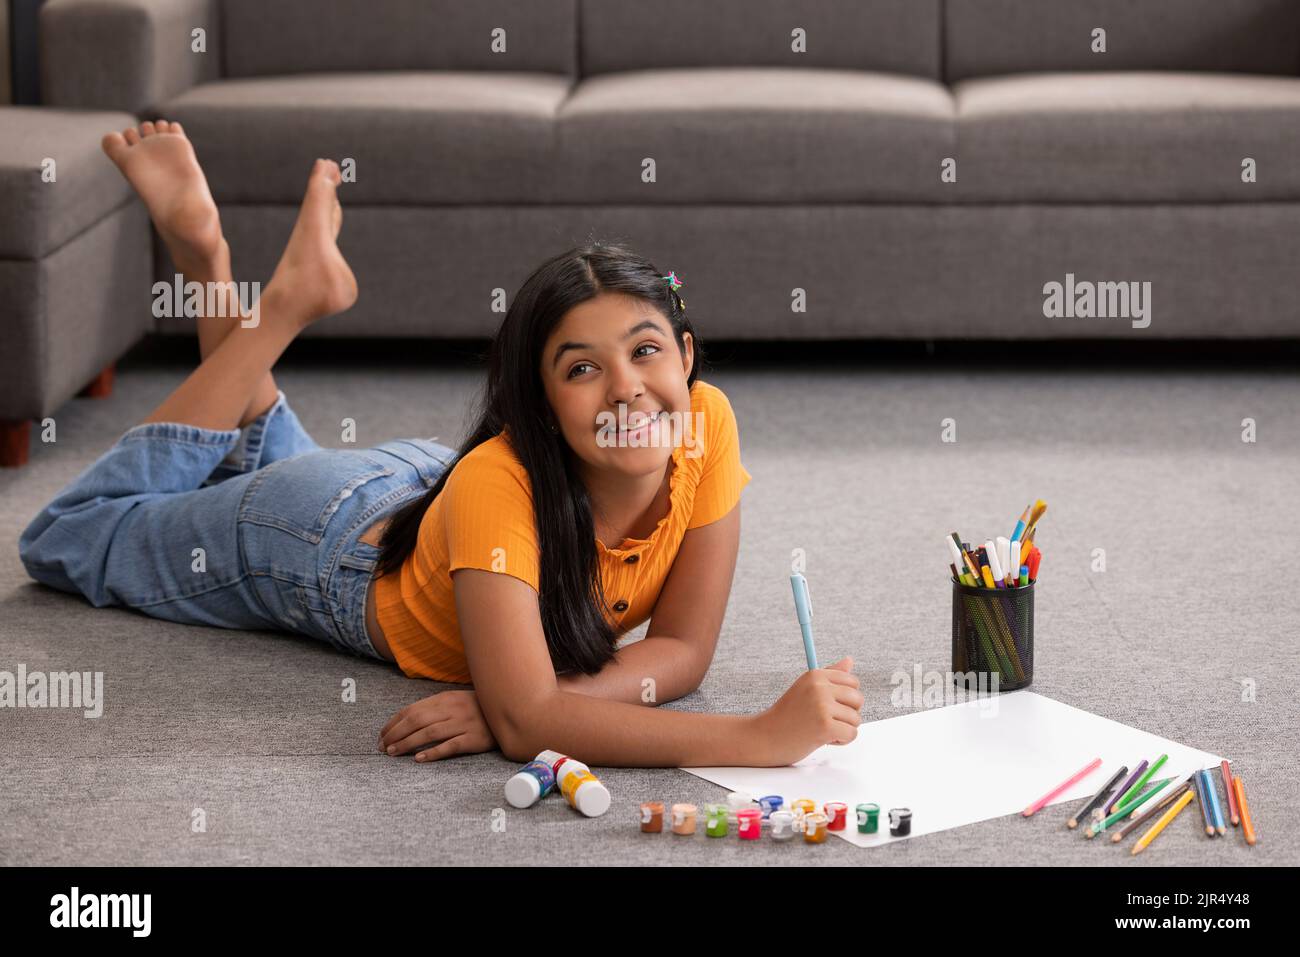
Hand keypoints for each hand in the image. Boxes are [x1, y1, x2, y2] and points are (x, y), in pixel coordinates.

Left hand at [378, 690, 496, 761]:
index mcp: (445, 698)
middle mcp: (452, 710)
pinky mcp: (474, 739)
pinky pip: (450, 746)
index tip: (382, 735)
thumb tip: (406, 720)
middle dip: (396, 734)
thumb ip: (434, 707)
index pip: (412, 710)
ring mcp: (463, 724)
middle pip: (417, 721)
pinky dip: (433, 752)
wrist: (507, 712)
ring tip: (393, 752)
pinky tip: (419, 759)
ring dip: (408, 743)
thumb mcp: (454, 701)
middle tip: (383, 747)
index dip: (394, 723)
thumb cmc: (476, 709)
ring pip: (429, 733)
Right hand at [753, 657, 862, 765]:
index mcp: (815, 675)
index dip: (845, 698)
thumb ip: (830, 675)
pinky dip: (841, 740)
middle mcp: (819, 687)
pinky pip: (852, 734)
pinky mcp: (825, 726)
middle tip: (827, 720)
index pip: (852, 681)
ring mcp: (822, 706)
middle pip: (858, 699)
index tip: (829, 706)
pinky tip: (825, 740)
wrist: (766, 737)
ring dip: (842, 729)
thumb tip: (850, 660)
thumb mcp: (806, 689)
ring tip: (821, 730)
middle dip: (847, 713)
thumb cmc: (788, 715)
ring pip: (855, 719)